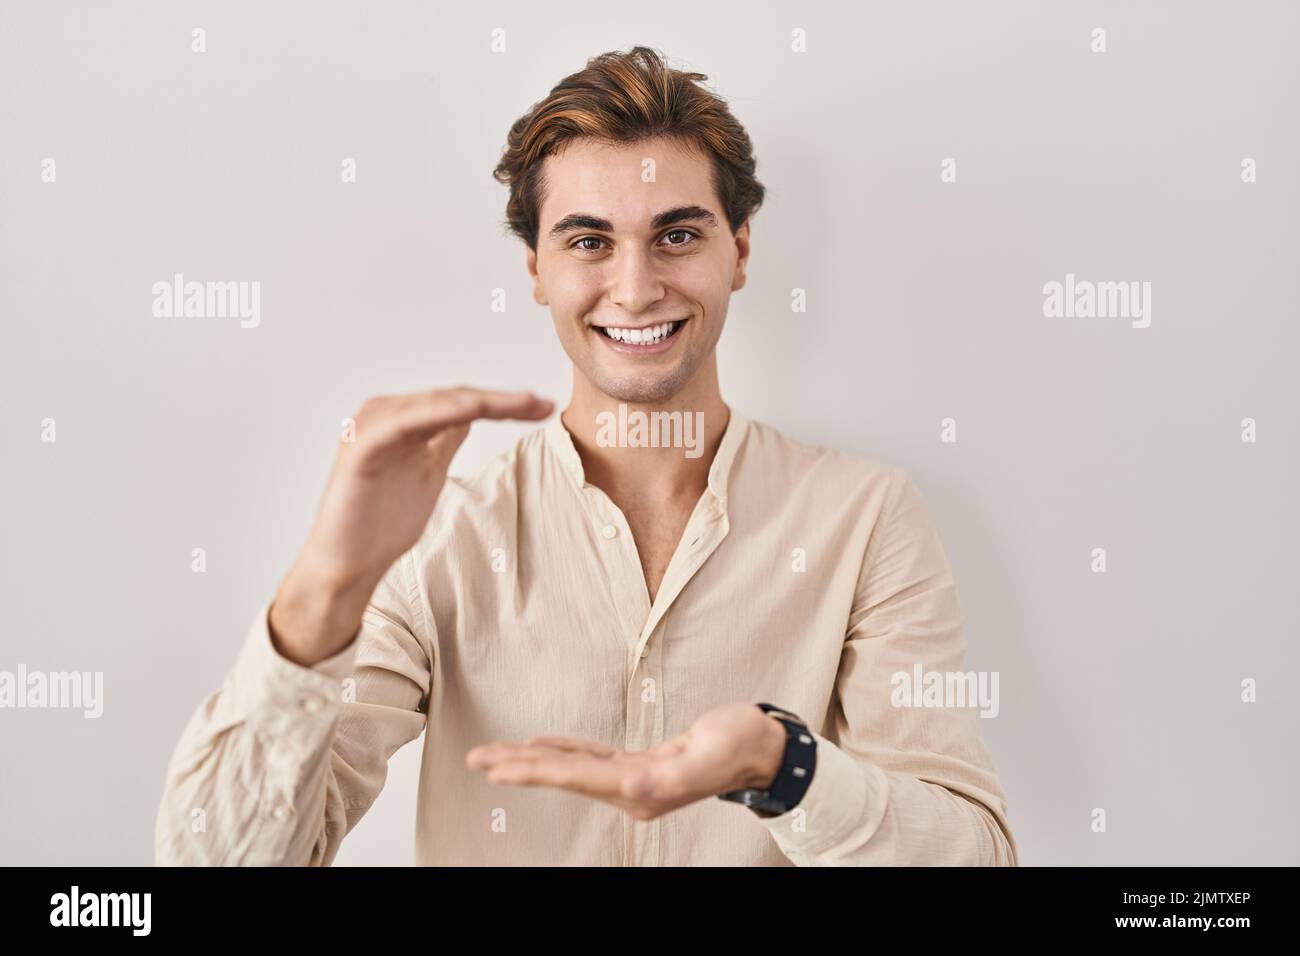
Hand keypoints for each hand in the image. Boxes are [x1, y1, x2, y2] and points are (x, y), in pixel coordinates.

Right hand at [270, 387, 552, 663]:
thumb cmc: (383, 522)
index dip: (504, 402)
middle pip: (454, 398)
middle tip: (543, 402)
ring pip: (436, 404)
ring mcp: (372, 426)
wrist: (348, 564)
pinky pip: (405, 423)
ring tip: (521, 403)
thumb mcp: (429, 471)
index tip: (544, 406)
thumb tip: (472, 413)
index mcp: (403, 418)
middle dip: (503, 400)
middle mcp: (386, 413)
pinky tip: (474, 410)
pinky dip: (439, 412)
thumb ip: (445, 439)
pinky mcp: (361, 446)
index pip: (461, 403)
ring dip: (483, 401)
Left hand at [464, 703, 787, 820]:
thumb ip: (676, 774)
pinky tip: (541, 746)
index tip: (497, 768)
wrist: (764, 747)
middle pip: (564, 776)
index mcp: (644, 788)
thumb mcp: (712, 753)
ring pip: (572, 769)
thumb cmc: (742, 743)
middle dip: (518, 767)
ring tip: (495, 756)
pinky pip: (591, 760)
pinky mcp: (641, 765)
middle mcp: (633, 789)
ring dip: (532, 761)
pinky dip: (563, 752)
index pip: (576, 778)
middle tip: (475, 759)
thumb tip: (637, 787)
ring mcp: (636, 780)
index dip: (534, 770)